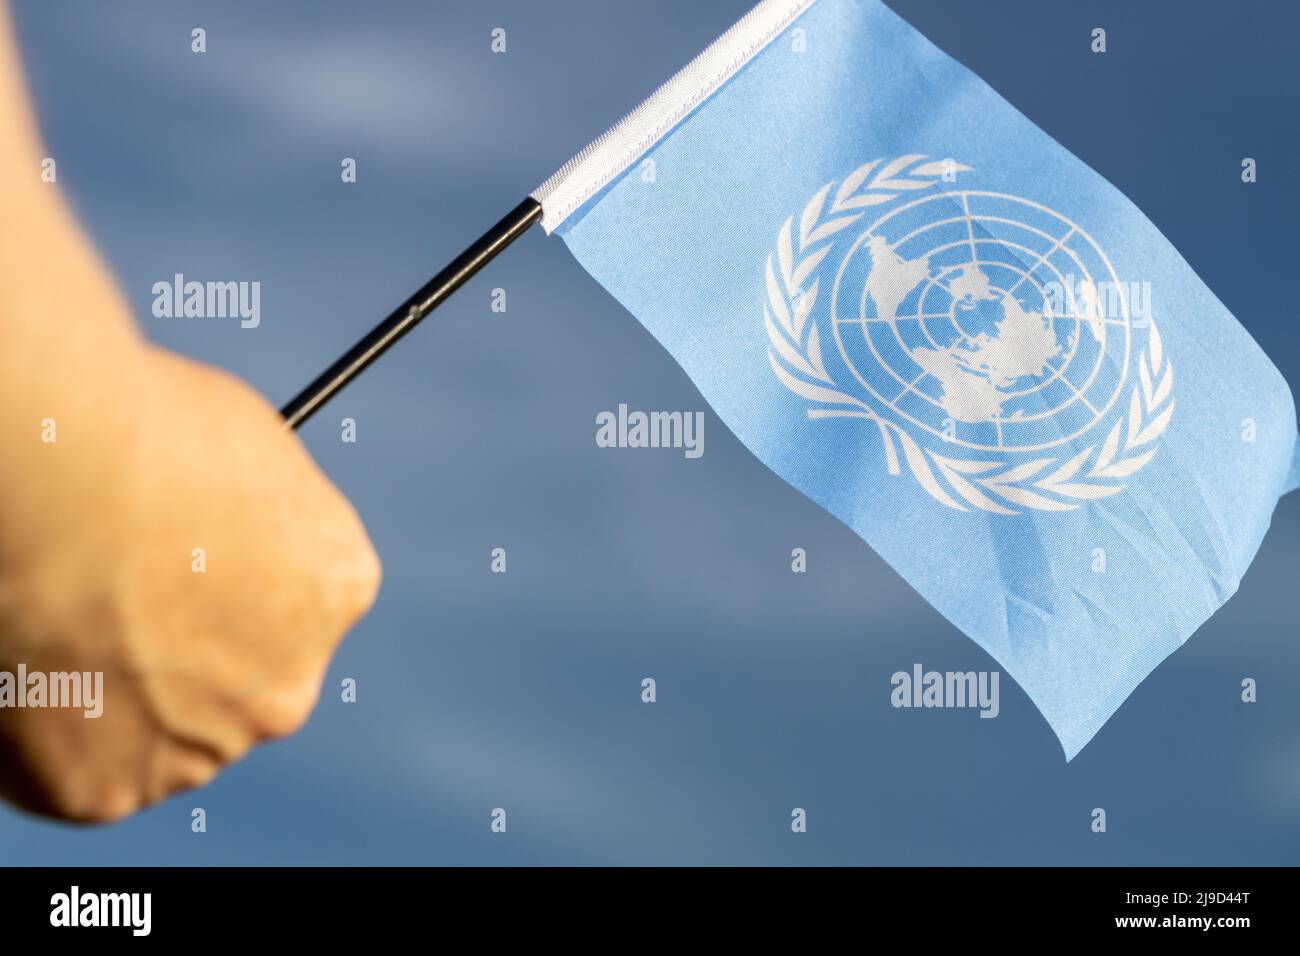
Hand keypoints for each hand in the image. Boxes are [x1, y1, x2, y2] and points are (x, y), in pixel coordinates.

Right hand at [0, 341, 380, 822]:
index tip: (187, 569)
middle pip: (244, 683)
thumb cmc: (142, 426)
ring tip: (65, 627)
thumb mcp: (246, 448)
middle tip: (117, 609)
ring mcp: (202, 746)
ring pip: (166, 732)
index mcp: (338, 589)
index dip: (234, 582)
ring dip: (126, 698)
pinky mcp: (109, 790)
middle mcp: (289, 687)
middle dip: (191, 655)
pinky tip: (35, 669)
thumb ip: (259, 511)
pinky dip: (54, 734)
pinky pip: (85, 769)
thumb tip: (236, 515)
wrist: (53, 476)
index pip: (300, 602)